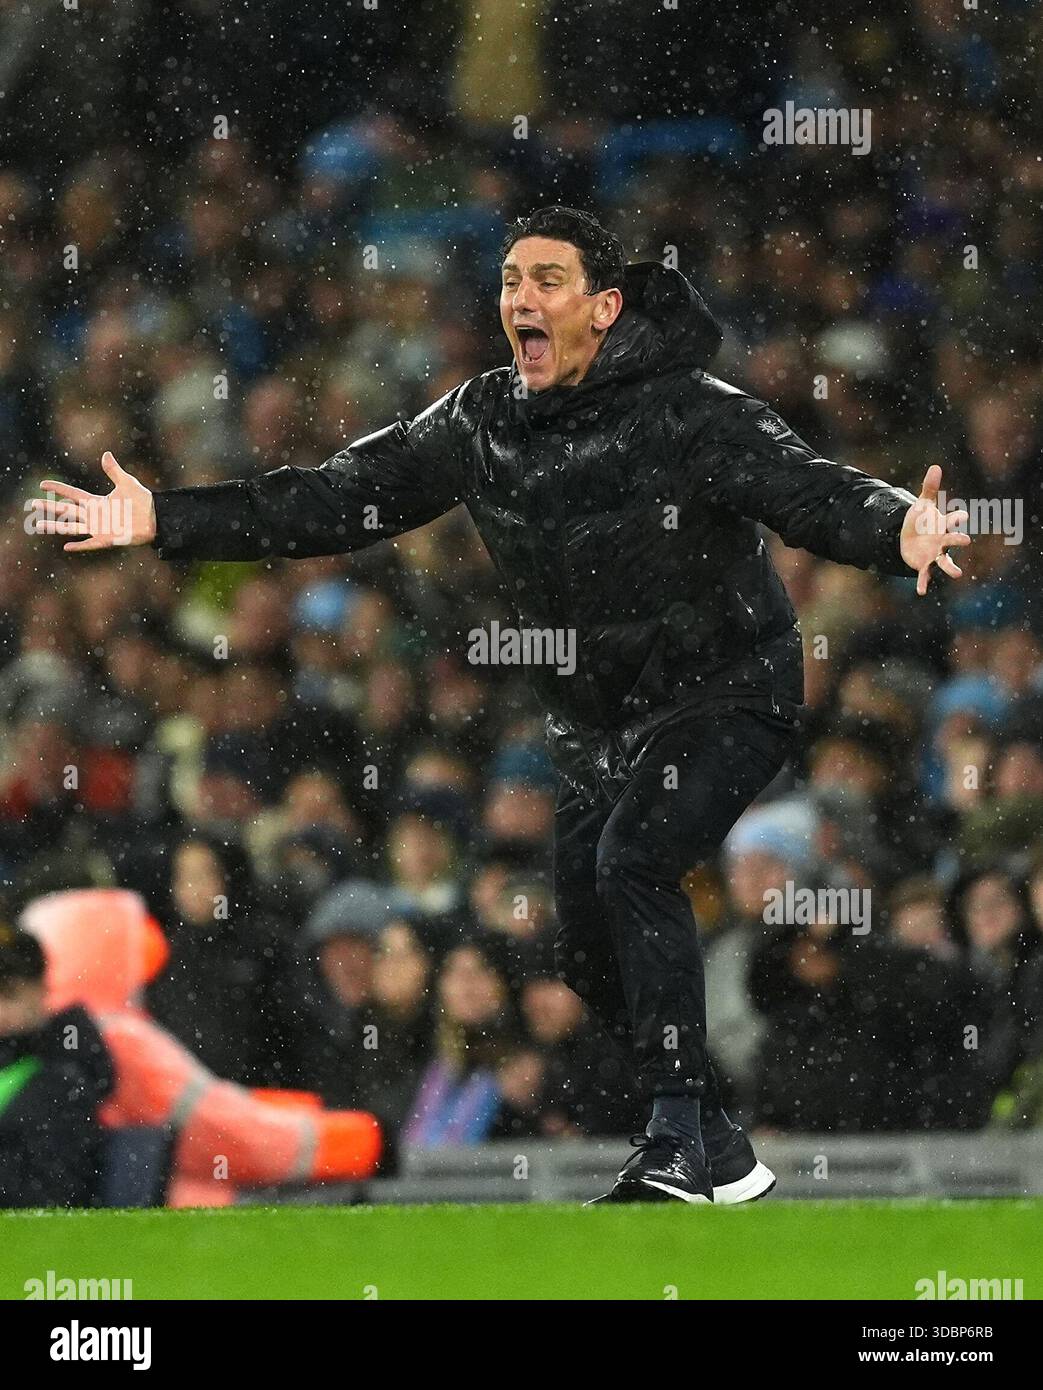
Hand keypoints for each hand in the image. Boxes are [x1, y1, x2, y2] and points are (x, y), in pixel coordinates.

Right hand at [27, 452, 155, 551]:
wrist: (156, 518)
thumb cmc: (142, 501)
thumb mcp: (126, 483)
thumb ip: (114, 470)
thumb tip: (105, 454)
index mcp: (96, 501)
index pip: (72, 494)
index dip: (58, 488)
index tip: (43, 485)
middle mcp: (94, 515)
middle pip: (66, 510)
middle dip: (49, 507)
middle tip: (31, 504)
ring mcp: (98, 528)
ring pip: (71, 527)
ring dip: (55, 527)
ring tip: (38, 525)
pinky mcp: (107, 539)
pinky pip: (89, 544)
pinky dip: (79, 546)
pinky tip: (66, 547)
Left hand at [899, 464, 971, 595]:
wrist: (910, 538)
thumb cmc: (921, 521)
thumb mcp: (923, 504)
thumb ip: (930, 487)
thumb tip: (935, 466)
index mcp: (943, 525)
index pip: (953, 520)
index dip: (957, 517)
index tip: (962, 515)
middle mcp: (943, 541)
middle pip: (952, 541)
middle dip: (958, 540)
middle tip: (966, 541)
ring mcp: (935, 555)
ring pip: (945, 562)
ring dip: (951, 567)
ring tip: (958, 574)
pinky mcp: (925, 565)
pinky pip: (926, 575)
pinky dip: (924, 583)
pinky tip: (921, 591)